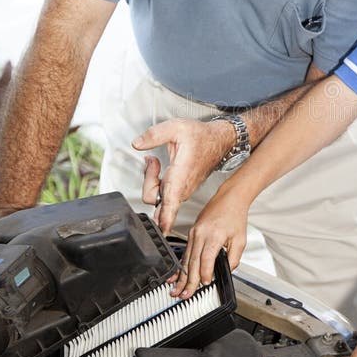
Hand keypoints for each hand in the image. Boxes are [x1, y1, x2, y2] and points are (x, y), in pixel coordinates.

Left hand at [132, 117, 233, 233]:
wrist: (219, 141)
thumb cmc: (202, 136)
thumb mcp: (177, 128)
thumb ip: (154, 134)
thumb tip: (137, 144)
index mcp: (180, 175)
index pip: (171, 202)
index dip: (166, 217)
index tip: (162, 229)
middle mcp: (182, 187)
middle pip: (153, 199)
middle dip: (147, 181)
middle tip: (152, 161)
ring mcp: (182, 190)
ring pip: (157, 197)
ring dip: (151, 180)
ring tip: (156, 162)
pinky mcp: (181, 190)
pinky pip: (162, 195)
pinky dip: (156, 182)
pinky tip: (159, 168)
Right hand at [167, 184, 249, 298]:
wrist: (229, 199)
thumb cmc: (235, 216)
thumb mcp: (240, 240)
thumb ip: (234, 258)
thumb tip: (227, 271)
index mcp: (214, 236)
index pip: (206, 259)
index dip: (204, 274)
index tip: (205, 284)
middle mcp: (201, 234)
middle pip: (192, 262)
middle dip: (188, 281)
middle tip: (184, 295)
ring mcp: (194, 233)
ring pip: (186, 259)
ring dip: (181, 276)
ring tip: (176, 290)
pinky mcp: (192, 233)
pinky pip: (185, 252)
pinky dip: (180, 266)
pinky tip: (174, 275)